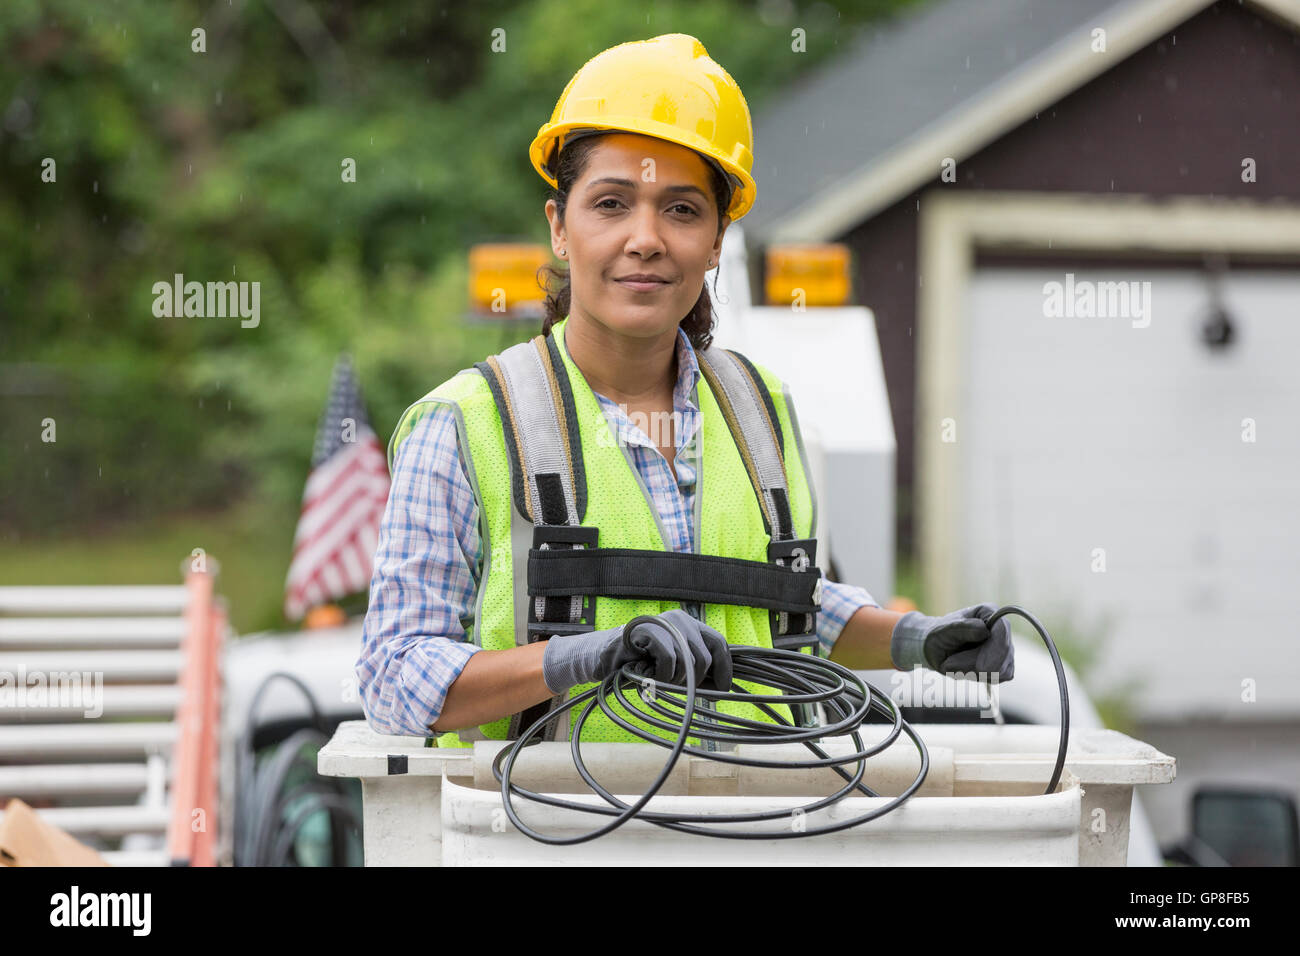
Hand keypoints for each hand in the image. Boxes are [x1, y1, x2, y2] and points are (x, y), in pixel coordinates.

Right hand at [542, 609, 732, 693]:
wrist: (603, 659)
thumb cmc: (641, 666)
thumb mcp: (674, 669)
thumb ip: (697, 672)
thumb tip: (723, 687)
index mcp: (690, 625)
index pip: (719, 644)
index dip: (725, 669)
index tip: (722, 691)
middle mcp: (681, 619)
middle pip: (705, 658)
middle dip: (693, 682)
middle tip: (672, 686)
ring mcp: (665, 622)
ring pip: (688, 661)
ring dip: (673, 680)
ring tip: (656, 678)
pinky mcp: (650, 629)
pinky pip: (669, 659)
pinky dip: (661, 674)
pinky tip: (647, 673)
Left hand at [889, 603, 1013, 681]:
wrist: (937, 648)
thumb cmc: (940, 635)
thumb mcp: (944, 630)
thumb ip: (963, 628)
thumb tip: (984, 631)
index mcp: (989, 612)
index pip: (1002, 629)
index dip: (995, 649)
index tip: (980, 668)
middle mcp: (1001, 629)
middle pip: (1004, 653)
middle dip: (977, 665)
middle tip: (949, 664)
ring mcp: (1005, 648)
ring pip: (1000, 670)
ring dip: (973, 671)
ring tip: (953, 663)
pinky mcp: (1003, 665)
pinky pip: (996, 678)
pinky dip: (977, 677)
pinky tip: (963, 669)